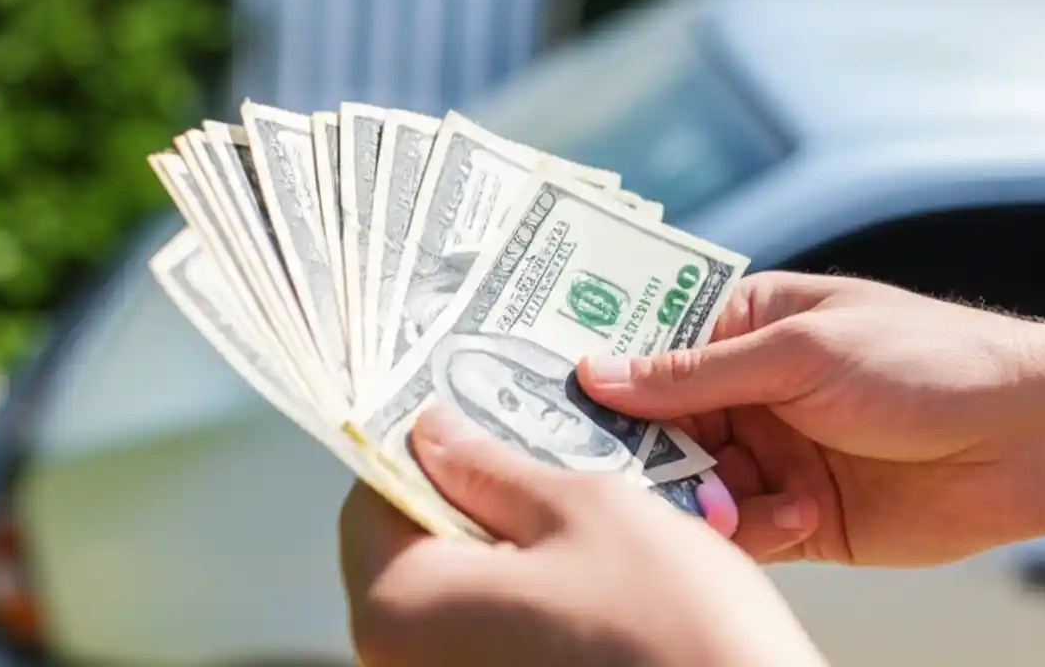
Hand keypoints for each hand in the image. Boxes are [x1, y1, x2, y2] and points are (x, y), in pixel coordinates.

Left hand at [339, 405, 826, 666]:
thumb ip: (493, 468)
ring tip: (580, 493)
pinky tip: (593, 557)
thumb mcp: (584, 511)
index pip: (373, 494)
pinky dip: (534, 584)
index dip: (422, 439)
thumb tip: (432, 432)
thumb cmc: (671, 632)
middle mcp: (408, 661)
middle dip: (475, 484)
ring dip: (514, 532)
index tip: (469, 404)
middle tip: (536, 438)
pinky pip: (499, 623)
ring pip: (464, 582)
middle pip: (417, 540)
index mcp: (401, 607)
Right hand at [579, 272, 1044, 565]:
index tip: (555, 401)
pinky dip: (751, 533)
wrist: (1026, 439)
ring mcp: (773, 453)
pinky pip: (744, 530)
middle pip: (661, 426)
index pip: (651, 349)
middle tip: (623, 475)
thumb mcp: (800, 352)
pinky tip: (785, 520)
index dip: (605, 376)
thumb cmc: (923, 361)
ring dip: (702, 499)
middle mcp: (751, 390)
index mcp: (748, 327)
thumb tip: (596, 372)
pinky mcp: (799, 512)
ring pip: (694, 485)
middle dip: (646, 453)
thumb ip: (695, 372)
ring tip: (727, 508)